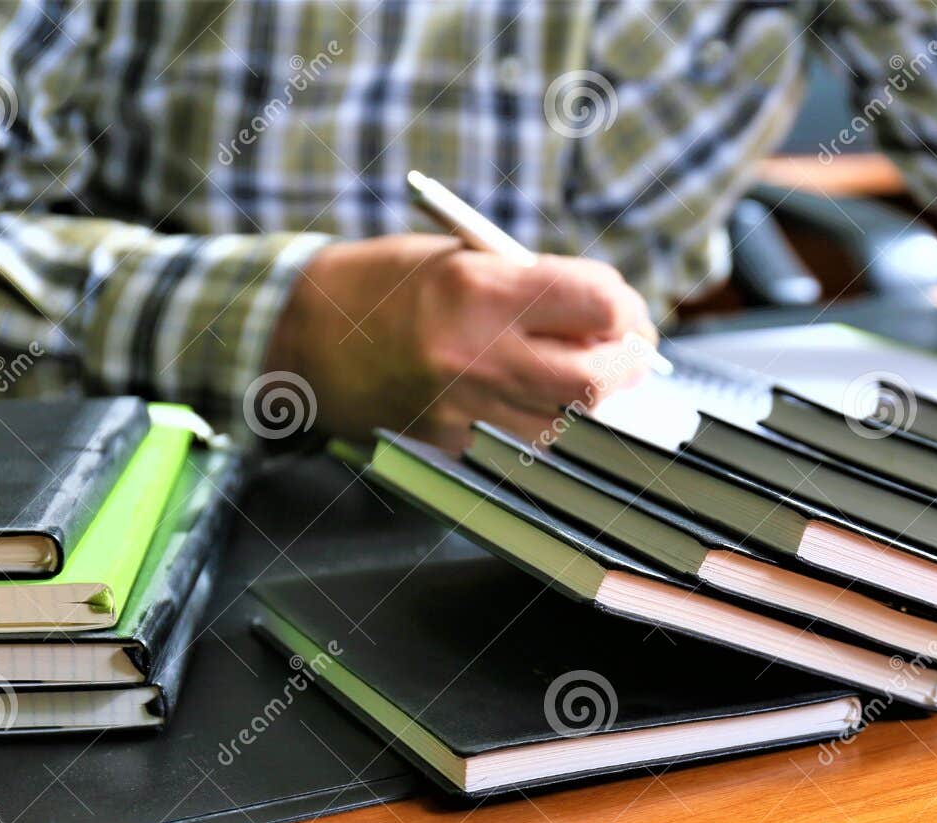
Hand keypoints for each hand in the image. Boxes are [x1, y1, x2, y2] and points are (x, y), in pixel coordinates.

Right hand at [264, 234, 657, 450]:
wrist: (309, 337)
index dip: (627, 309)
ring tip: (583, 377)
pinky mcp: (453, 450)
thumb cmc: (394, 286)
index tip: (625, 313)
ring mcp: (463, 412)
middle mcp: (474, 356)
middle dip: (626, 364)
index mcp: (480, 291)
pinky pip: (529, 448)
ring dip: (593, 403)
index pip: (599, 305)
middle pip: (596, 380)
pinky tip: (538, 403)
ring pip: (570, 427)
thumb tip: (619, 325)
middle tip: (626, 352)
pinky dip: (550, 427)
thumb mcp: (468, 259)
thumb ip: (543, 289)